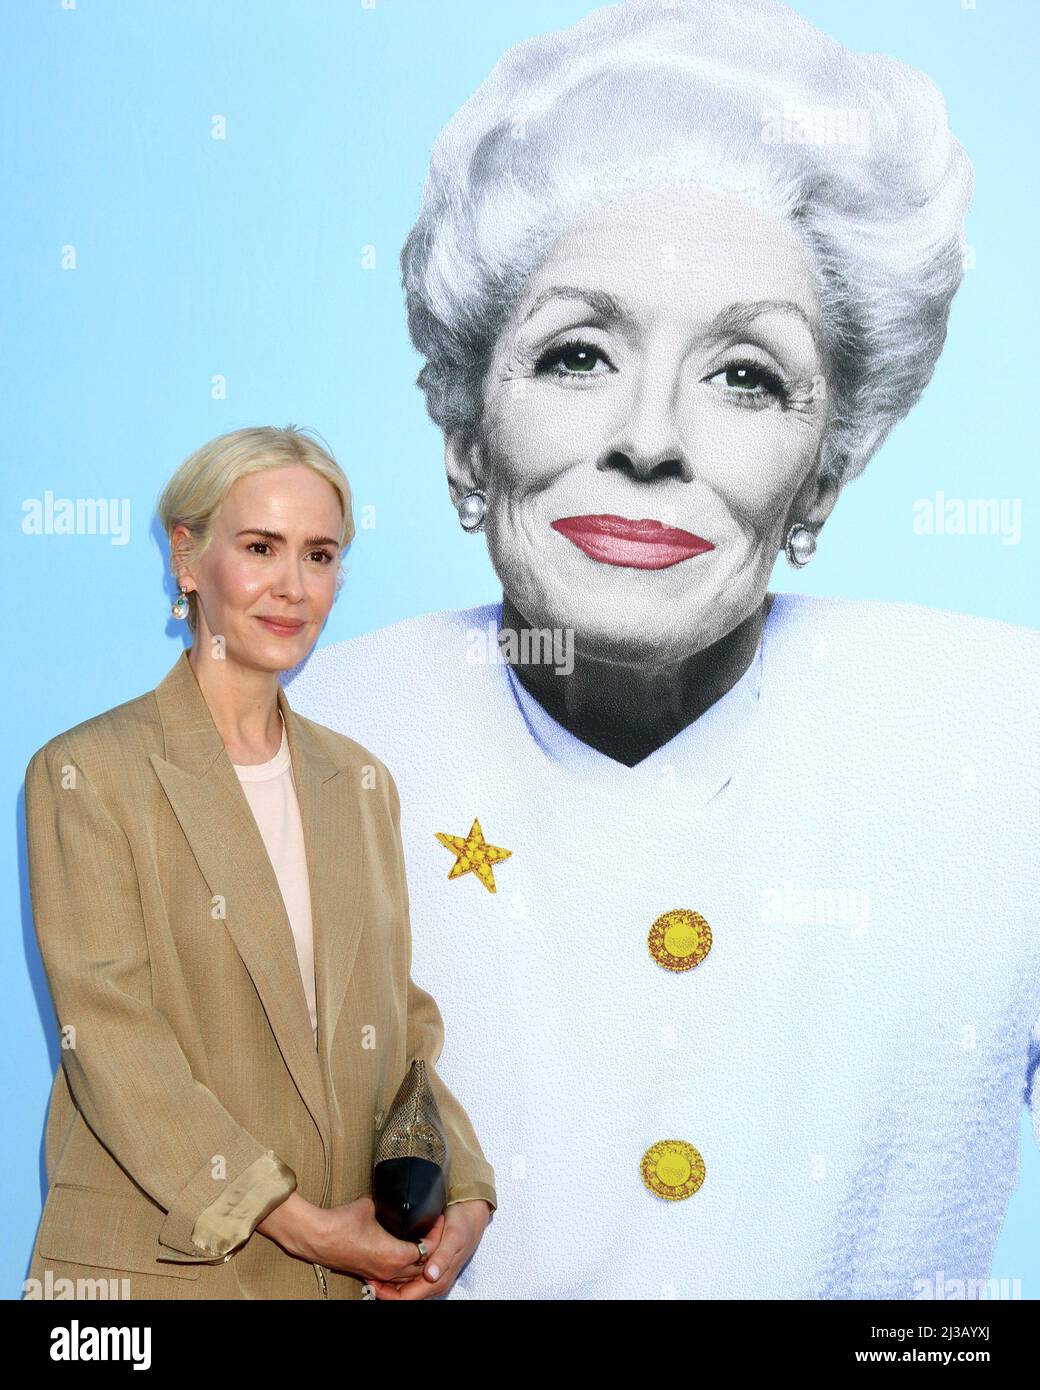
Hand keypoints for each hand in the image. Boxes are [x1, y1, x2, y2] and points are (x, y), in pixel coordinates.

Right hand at [304, 1194, 433, 1284]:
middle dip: (430, 1249)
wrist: (317, 1238)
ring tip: (418, 1241)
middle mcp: (390, 1269)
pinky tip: (399, 1255)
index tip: (437, 1219)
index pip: (429, 1249)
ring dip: (416, 1262)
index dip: (436, 1233)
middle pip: (422, 1266)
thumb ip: (388, 1202)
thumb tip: (394, 1195)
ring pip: (407, 1276)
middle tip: (431, 1230)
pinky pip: (392, 1277)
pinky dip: (400, 1269)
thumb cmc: (342, 1223)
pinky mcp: (368, 1274)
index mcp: (396, 1254)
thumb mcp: (372, 1205)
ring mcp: (379, 1274)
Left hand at [365, 1199, 492, 1300]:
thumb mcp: (453, 1238)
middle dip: (383, 1289)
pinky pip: (408, 1277)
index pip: (406, 1298)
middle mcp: (433, 1282)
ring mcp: (431, 1275)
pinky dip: (395, 1273)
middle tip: (367, 1273)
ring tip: (372, 1267)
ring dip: (388, 1282)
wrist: (472, 1214)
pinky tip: (386, 1262)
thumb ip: (442, 1257)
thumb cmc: (462, 1225)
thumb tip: (430, 1275)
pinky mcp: (428, 1266)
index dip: (387, 1294)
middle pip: (403, 1296)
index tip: (371, 1280)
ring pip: (404, 1287)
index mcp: (438, 1280)